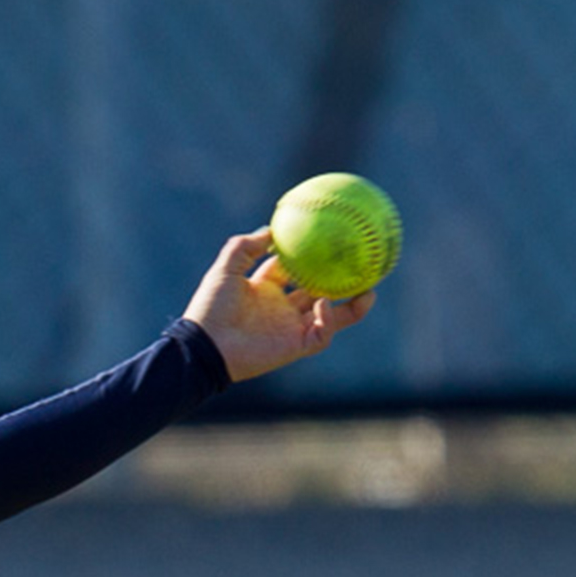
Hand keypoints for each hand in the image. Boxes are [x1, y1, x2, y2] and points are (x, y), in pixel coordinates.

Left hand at [181, 228, 373, 382]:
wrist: (204, 345)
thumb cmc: (210, 306)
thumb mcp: (225, 269)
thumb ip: (245, 246)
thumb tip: (272, 229)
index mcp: (265, 290)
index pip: (293, 271)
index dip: (310, 257)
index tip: (329, 240)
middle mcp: (281, 309)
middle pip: (320, 292)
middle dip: (341, 281)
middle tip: (362, 264)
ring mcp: (290, 329)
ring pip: (331, 316)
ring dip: (352, 306)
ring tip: (371, 290)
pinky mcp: (295, 347)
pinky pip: (322, 334)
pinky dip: (328, 319)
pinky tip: (325, 302)